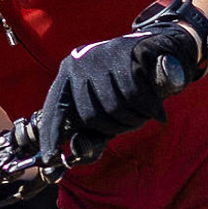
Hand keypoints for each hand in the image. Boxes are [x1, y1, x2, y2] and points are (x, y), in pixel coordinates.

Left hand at [36, 16, 197, 165]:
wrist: (157, 50)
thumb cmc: (126, 85)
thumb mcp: (105, 105)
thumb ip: (92, 130)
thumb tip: (78, 150)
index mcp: (67, 76)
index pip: (54, 109)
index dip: (51, 135)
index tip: (50, 158)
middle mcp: (79, 64)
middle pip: (90, 116)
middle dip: (114, 129)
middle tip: (131, 125)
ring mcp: (100, 57)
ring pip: (114, 107)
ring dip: (134, 120)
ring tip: (143, 115)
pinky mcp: (124, 52)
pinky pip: (134, 95)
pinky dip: (147, 109)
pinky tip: (155, 111)